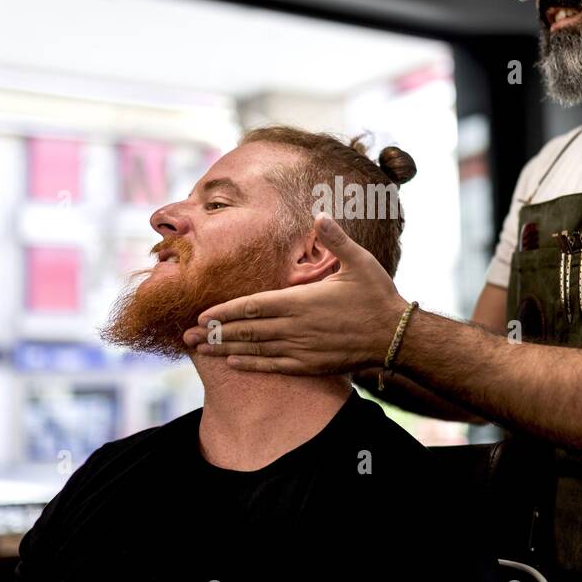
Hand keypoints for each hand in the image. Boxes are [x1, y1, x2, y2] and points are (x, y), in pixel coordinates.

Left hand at [182, 214, 409, 374]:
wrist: (395, 334)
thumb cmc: (377, 295)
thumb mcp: (359, 261)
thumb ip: (335, 239)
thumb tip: (319, 215)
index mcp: (301, 301)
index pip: (254, 307)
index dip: (226, 311)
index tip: (202, 314)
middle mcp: (296, 327)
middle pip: (247, 331)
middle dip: (215, 333)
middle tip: (187, 336)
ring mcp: (302, 348)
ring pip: (256, 350)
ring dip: (226, 350)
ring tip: (201, 351)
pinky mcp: (311, 364)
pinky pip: (275, 366)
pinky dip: (252, 365)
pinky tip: (234, 363)